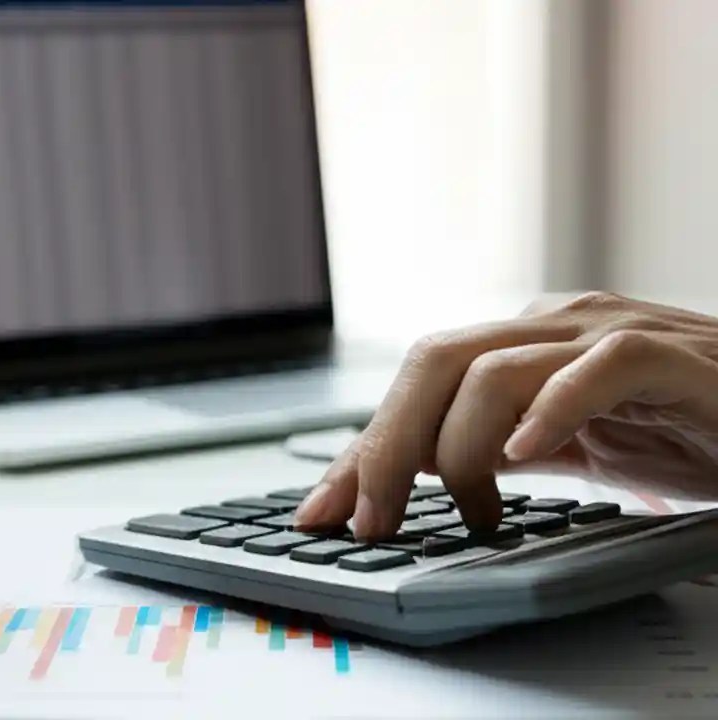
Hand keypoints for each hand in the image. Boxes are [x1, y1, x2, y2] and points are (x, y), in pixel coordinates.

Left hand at [293, 292, 717, 540]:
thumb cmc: (681, 431)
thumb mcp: (564, 449)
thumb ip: (490, 453)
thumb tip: (402, 483)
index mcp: (522, 346)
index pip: (417, 383)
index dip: (363, 446)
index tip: (322, 510)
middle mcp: (554, 329)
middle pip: (433, 365)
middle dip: (385, 446)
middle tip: (369, 519)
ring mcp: (610, 336)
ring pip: (494, 368)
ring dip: (457, 448)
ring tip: (465, 513)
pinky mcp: (670, 359)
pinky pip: (600, 367)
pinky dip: (554, 408)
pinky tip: (526, 454)